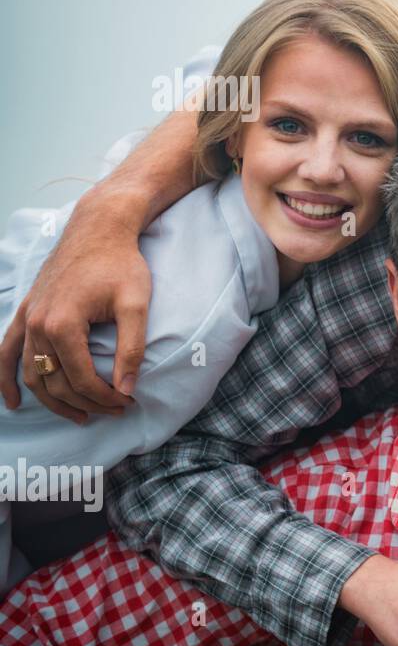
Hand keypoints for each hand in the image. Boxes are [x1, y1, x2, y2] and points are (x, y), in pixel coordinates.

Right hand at [0, 189, 149, 422]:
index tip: (128, 403)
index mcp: (63, 325)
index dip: (105, 397)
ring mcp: (27, 319)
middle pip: (56, 381)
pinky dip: (5, 378)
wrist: (98, 228)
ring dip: (53, 400)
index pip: (81, 379)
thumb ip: (132, 348)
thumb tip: (126, 388)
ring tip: (80, 416)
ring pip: (32, 374)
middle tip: (114, 411)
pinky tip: (12, 401)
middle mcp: (37, 325)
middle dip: (86, 402)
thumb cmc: (121, 264)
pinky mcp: (26, 312)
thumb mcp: (136, 305)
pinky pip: (7, 351)